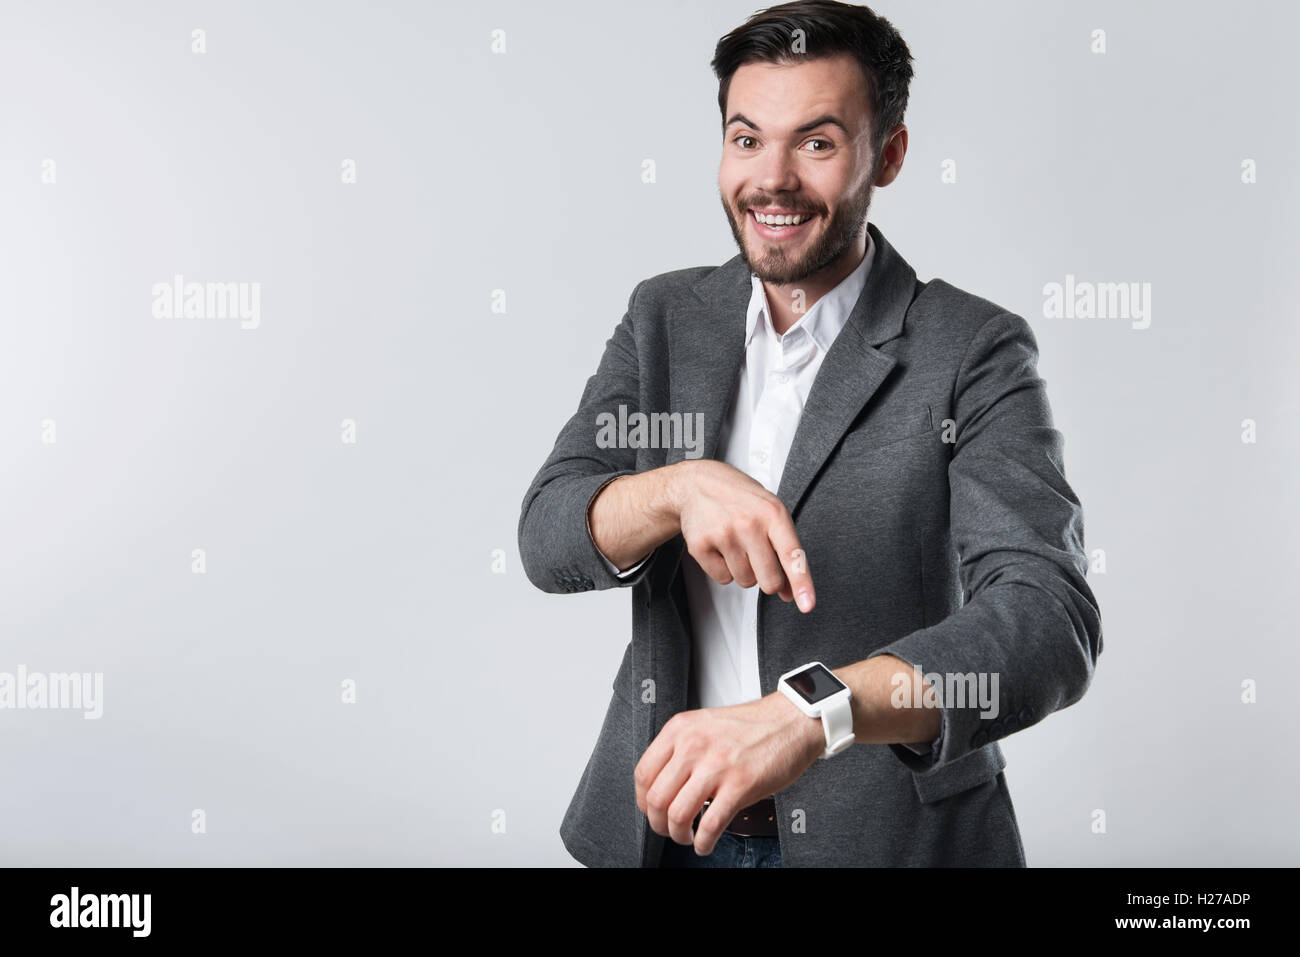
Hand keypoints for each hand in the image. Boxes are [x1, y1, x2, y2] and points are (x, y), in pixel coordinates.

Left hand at [634, 692, 825, 855]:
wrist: (791, 721)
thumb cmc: (752, 726)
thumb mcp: (704, 725)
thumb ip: (681, 748)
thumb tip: (662, 784)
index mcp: (680, 729)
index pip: (643, 773)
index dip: (643, 801)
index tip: (652, 811)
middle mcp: (693, 746)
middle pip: (656, 799)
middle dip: (659, 824)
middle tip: (670, 830)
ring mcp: (716, 765)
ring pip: (678, 815)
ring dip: (679, 836)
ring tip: (689, 838)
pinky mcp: (740, 785)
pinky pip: (710, 825)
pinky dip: (704, 842)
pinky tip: (706, 843)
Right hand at [668, 459, 815, 610]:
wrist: (697, 485)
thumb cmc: (739, 500)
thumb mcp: (770, 514)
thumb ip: (784, 551)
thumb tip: (789, 592)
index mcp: (772, 513)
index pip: (792, 555)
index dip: (801, 583)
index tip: (807, 604)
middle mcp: (749, 524)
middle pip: (769, 581)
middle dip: (768, 579)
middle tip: (759, 557)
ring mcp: (724, 535)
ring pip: (746, 581)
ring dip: (744, 570)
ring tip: (736, 544)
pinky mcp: (701, 546)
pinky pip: (723, 579)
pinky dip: (724, 569)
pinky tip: (721, 546)